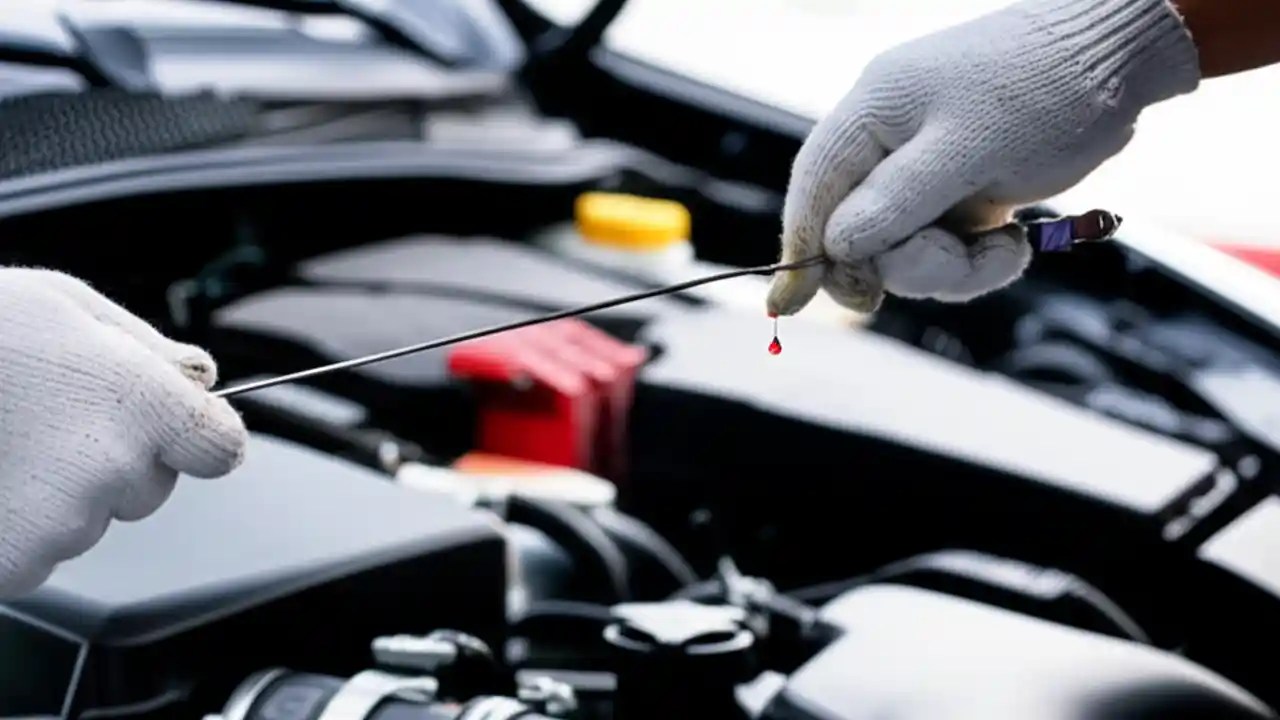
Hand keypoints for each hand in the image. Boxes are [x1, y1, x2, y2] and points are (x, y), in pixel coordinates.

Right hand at [0, 269, 246, 596]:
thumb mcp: (69, 305)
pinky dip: (15, 527)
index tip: (176, 428)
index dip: (199, 436)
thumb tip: (201, 376)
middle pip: (150, 487)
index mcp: (141, 405)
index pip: (220, 448)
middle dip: (116, 459)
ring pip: (90, 521)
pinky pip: (38, 552)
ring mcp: (59, 526)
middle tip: (49, 420)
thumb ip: (148, 347)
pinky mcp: (12, 566)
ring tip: (5, 441)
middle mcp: (112, 472)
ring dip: (61, 493)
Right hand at [767, 0, 1200, 315]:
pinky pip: (943, 248)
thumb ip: (895, 200)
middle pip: (857, 231)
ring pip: (903, 249)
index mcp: (872, 112)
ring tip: (1004, 247)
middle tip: (954, 260)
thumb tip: (836, 246)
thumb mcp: (968, 150)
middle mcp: (888, 141)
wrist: (1118, 60)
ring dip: (951, 267)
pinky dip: (976, 261)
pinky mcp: (959, 193)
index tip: (787, 306)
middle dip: (906, 262)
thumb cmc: (1045, 92)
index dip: (800, 248)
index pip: (814, 188)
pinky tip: (1014, 243)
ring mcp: (923, 170)